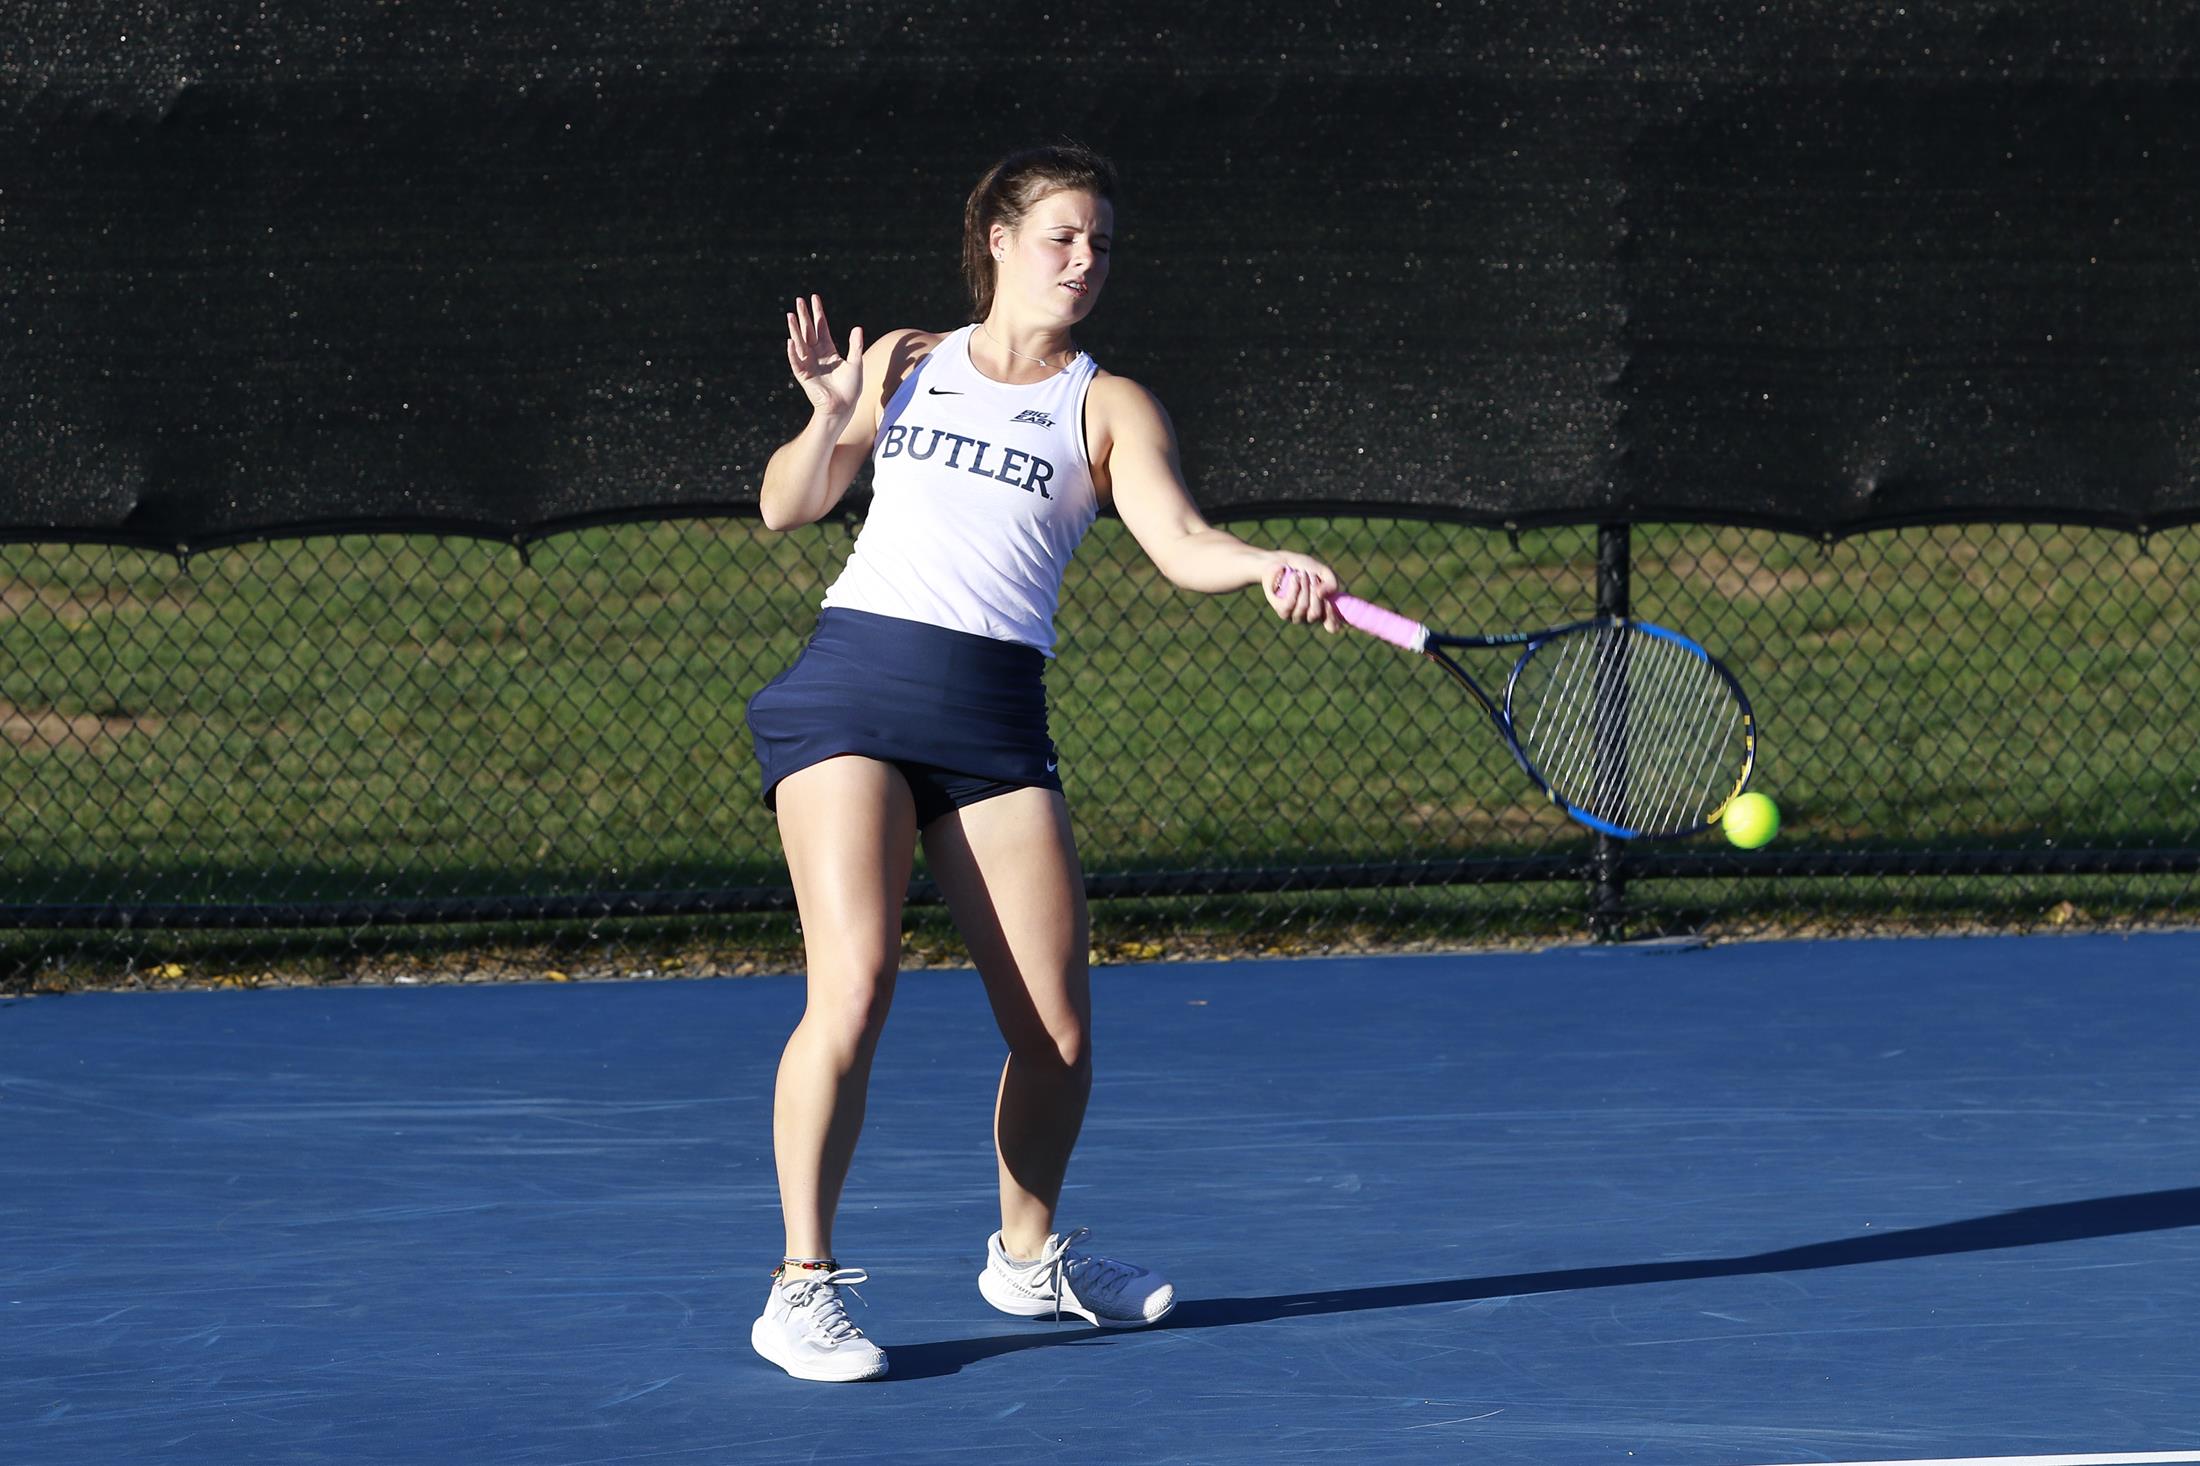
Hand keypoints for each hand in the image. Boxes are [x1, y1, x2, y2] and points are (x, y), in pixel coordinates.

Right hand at [785, 294, 865, 422]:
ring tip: (790, 315)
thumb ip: (855, 346)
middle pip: (809, 331)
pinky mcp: (804, 375)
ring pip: (800, 342)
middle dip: (804, 316)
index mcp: (829, 350)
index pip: (821, 327)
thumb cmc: (851, 388)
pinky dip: (793, 352)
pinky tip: (790, 341)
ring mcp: (809, 363)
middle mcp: (817, 354)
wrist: (843, 407)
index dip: (818, 313)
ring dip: (795, 329)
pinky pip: (797, 362)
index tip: (814, 298)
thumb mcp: (855, 363)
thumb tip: (858, 328)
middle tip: (798, 300)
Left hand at [1264, 558, 1342, 631]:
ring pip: (1303, 607)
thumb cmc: (1304, 568)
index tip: (1329, 602)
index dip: (1332, 617)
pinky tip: (1294, 577)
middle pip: (1316, 613)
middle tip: (1311, 575)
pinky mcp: (1282, 612)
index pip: (1332, 626)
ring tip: (1301, 574)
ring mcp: (1296, 616)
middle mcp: (1310, 617)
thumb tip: (1321, 594)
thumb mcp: (1324, 572)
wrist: (1282, 562)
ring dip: (1304, 586)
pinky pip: (1290, 604)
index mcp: (1324, 611)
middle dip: (1314, 590)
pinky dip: (1294, 588)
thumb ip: (1331, 583)